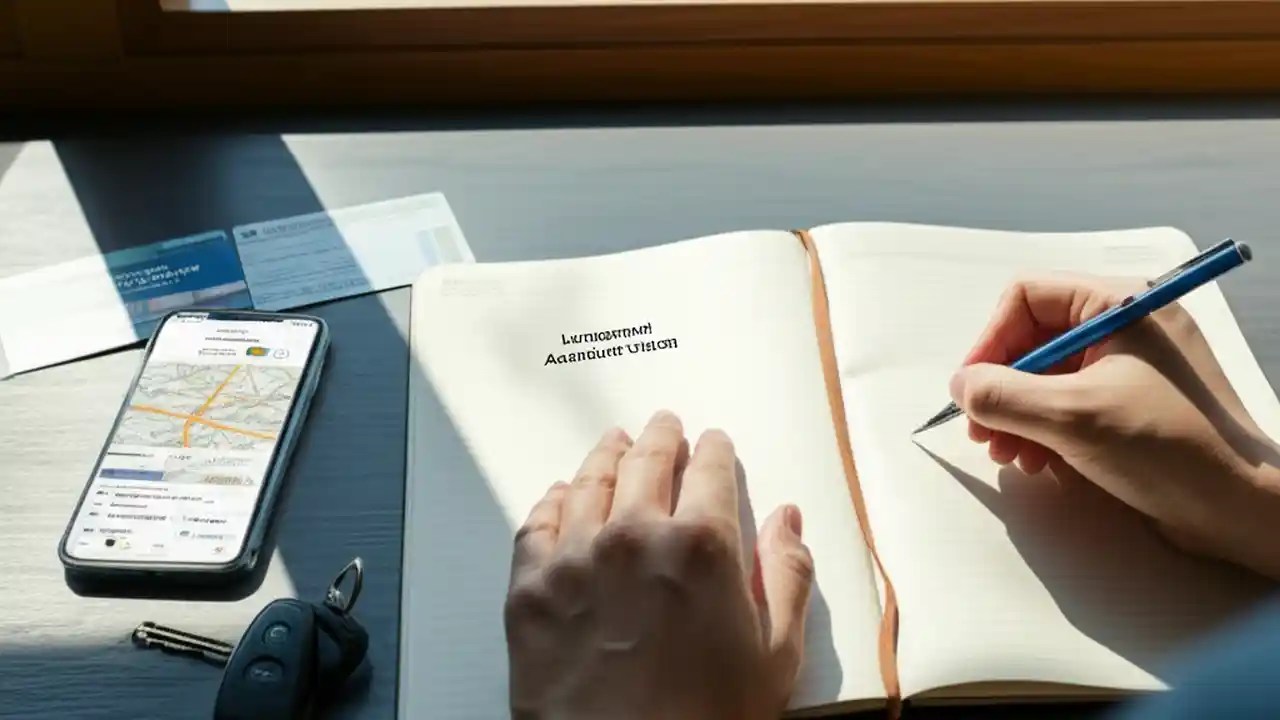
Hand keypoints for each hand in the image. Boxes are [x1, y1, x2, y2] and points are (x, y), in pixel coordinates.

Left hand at [504, 410, 813, 719]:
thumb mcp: (776, 655)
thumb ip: (787, 575)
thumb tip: (787, 519)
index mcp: (702, 546)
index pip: (711, 471)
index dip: (714, 450)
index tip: (713, 442)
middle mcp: (635, 535)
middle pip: (647, 462)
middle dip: (661, 437)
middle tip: (664, 425)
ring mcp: (575, 558)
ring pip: (589, 482)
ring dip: (606, 456)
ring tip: (614, 443)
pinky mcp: (530, 588)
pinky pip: (537, 523)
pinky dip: (552, 500)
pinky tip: (561, 494)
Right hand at [950, 274, 1279, 579]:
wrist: (1242, 509)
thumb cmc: (1172, 448)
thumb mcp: (1073, 417)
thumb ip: (1004, 396)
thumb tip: (961, 386)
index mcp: (1121, 305)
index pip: (1028, 299)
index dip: (991, 341)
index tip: (971, 388)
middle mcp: (1126, 328)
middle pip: (1034, 340)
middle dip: (1001, 387)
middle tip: (982, 430)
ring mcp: (1131, 368)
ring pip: (1047, 377)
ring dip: (1017, 415)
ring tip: (1009, 455)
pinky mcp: (1132, 407)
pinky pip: (1070, 405)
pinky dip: (1045, 431)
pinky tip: (1038, 463)